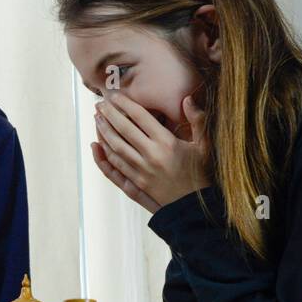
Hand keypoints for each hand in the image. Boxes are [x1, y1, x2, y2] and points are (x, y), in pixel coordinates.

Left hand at [93, 92, 211, 208]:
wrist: (195, 206)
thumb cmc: (202, 173)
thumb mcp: (205, 146)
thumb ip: (198, 121)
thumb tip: (187, 98)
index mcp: (167, 142)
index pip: (140, 117)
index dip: (125, 104)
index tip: (115, 95)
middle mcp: (151, 154)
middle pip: (123, 129)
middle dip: (109, 114)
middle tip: (99, 104)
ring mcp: (142, 169)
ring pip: (115, 146)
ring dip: (103, 131)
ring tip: (96, 118)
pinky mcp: (136, 182)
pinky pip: (115, 165)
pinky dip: (104, 153)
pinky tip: (97, 144)